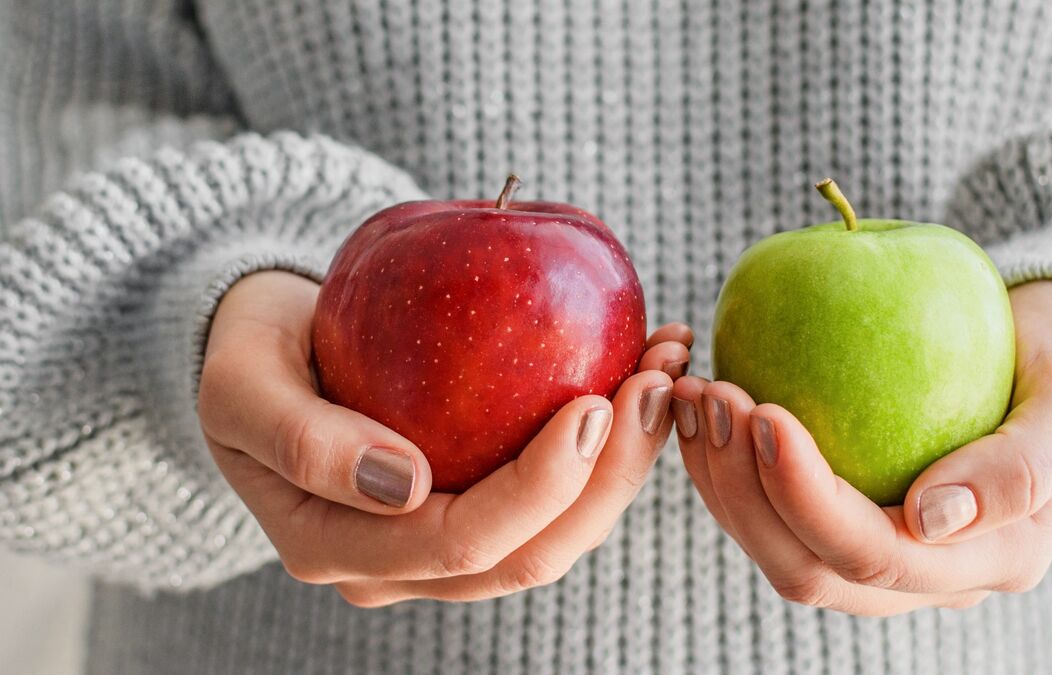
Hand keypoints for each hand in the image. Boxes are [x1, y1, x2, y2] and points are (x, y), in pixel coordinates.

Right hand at [198, 271, 692, 604]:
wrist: (267, 349)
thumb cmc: (248, 353)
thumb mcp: (241, 383)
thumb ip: (302, 439)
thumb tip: (401, 485)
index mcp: (340, 547)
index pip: (462, 542)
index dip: (539, 485)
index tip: (593, 403)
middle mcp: (400, 565)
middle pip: (533, 553)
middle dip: (611, 477)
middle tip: (657, 380)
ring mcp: (444, 542)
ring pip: (560, 533)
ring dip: (627, 461)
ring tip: (667, 370)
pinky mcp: (479, 502)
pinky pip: (557, 494)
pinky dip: (609, 445)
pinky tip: (640, 376)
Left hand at [672, 280, 1051, 615]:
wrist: (1051, 353)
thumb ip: (1027, 467)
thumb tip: (934, 519)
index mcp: (988, 561)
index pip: (873, 553)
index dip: (806, 495)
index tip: (766, 413)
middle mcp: (923, 572)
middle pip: (806, 566)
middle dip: (745, 490)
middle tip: (716, 396)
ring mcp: (876, 549)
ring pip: (773, 545)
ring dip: (720, 477)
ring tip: (697, 393)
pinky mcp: (839, 512)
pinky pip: (766, 505)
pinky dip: (724, 460)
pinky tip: (702, 400)